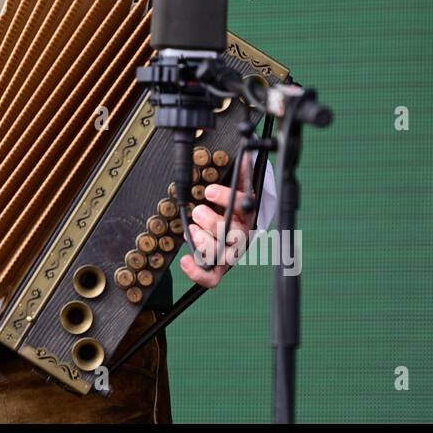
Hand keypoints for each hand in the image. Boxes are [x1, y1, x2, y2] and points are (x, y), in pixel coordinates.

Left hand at [178, 153, 256, 288]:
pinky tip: (185, 260)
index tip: (208, 190)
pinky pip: (212, 277)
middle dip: (212, 222)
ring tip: (192, 231)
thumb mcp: (238, 192)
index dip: (226, 198)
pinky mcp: (219, 267)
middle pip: (233, 235)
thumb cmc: (232, 213)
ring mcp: (230, 254)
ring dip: (204, 242)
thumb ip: (241, 176)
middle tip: (198, 211)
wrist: (234, 234)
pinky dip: (197, 272)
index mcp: (246, 215)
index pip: (242, 206)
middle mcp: (241, 236)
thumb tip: (245, 155)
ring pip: (221, 254)